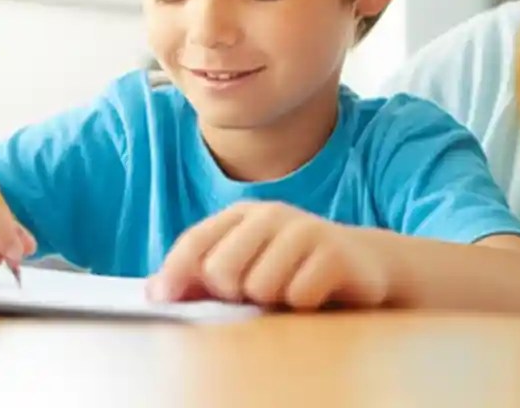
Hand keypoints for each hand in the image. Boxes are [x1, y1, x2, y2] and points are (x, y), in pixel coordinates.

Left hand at [147, 201, 389, 309]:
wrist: (364, 264)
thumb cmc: (293, 269)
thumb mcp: (246, 267)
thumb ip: (200, 278)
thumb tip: (155, 293)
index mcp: (242, 215)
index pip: (195, 242)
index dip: (174, 273)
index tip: (162, 302)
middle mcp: (271, 214)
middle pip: (220, 270)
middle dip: (233, 293)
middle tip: (258, 292)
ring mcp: (304, 229)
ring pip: (258, 286)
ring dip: (272, 301)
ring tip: (290, 291)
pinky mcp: (334, 252)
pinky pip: (297, 296)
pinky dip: (303, 305)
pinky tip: (317, 294)